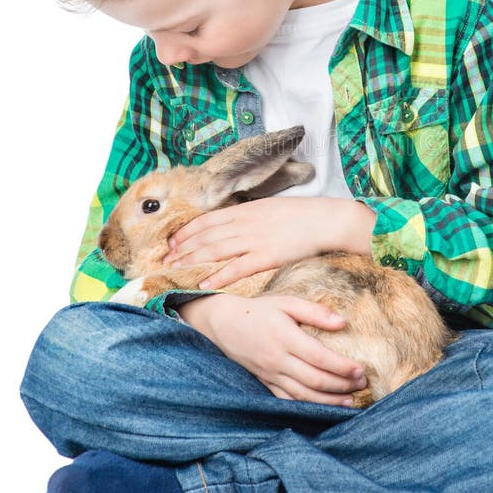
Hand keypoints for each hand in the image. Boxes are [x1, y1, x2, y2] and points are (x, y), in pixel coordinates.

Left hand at [162, 197, 375, 288]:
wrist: (327, 220)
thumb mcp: (272, 209)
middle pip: (205, 236)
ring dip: (192, 261)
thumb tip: (234, 225)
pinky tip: (204, 283)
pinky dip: (218, 275)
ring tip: (176, 271)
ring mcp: (254, 239)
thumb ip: (251, 217)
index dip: (186, 232)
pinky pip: (237, 267)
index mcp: (246, 210)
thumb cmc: (303, 215)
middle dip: (182, 249)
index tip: (171, 241)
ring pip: (215, 251)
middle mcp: (245, 223)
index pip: (207, 220)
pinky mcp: (266, 255)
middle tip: (165, 260)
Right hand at [181, 293, 367, 405]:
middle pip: (315, 379)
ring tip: (350, 401)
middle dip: (341, 385)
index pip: (319, 357)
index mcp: (285, 337)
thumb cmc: (258, 310)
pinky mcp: (264, 382)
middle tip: (362, 384)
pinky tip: (322, 407)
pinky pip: (287, 400)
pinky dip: (307, 406)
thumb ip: (314, 312)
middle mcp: (277, 359)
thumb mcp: (285, 302)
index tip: (360, 369)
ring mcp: (269, 374)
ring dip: (329, 400)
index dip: (342, 367)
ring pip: (303, 395)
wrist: (222, 324)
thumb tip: (342, 322)